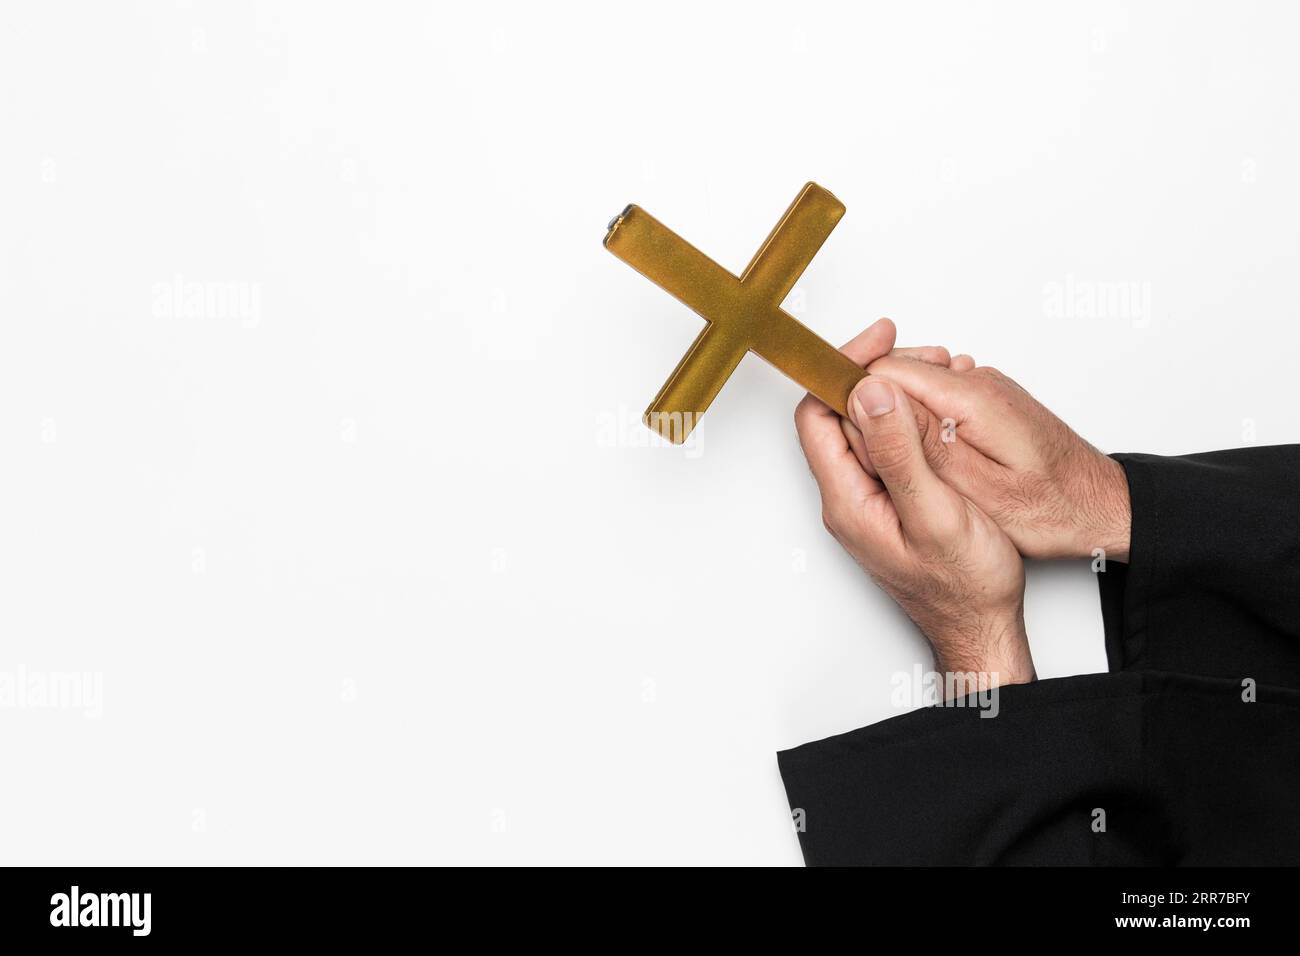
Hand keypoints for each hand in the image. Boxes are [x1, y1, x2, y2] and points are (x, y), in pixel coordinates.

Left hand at [795, 324, 1034, 689]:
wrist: (982, 628)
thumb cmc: (965, 586)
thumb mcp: (936, 515)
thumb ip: (901, 454)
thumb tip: (870, 393)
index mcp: (847, 499)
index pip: (818, 413)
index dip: (843, 367)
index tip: (882, 341)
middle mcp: (847, 497)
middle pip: (838, 414)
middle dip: (875, 372)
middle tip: (923, 355)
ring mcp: (866, 501)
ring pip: (864, 428)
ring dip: (896, 394)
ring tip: (939, 376)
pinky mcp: (887, 503)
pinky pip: (885, 447)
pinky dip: (907, 419)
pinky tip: (939, 412)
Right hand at [860, 355, 1130, 561]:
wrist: (1102, 508)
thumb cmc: (1051, 510)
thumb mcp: (978, 490)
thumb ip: (921, 443)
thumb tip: (871, 399)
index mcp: (970, 399)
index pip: (883, 371)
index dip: (848, 393)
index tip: (833, 426)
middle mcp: (975, 382)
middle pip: (893, 371)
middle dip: (866, 405)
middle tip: (860, 457)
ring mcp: (981, 388)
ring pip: (911, 384)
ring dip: (890, 415)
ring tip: (889, 463)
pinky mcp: (985, 401)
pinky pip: (933, 397)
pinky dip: (915, 421)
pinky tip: (921, 457)